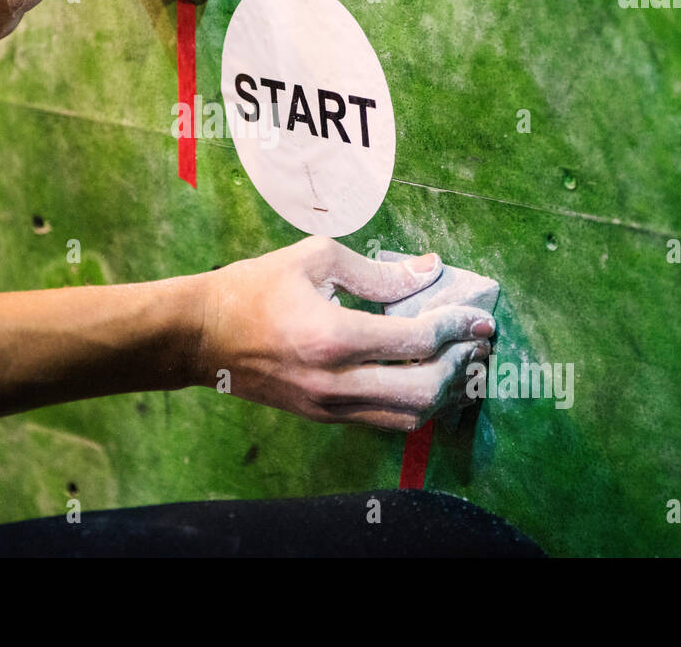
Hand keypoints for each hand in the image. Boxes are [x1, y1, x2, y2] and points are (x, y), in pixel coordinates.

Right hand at [197, 237, 494, 430]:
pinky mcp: (324, 417)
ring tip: (463, 363)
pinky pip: (385, 419)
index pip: (415, 340)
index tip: (478, 316)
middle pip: (423, 390)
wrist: (201, 336)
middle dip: (461, 365)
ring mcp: (329, 407)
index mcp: (332, 337)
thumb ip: (378, 272)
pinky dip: (417, 403)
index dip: (456, 327)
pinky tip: (430, 379)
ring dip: (445, 392)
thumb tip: (429, 271)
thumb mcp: (315, 259)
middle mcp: (335, 382)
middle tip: (479, 342)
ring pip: (409, 416)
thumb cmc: (254, 288)